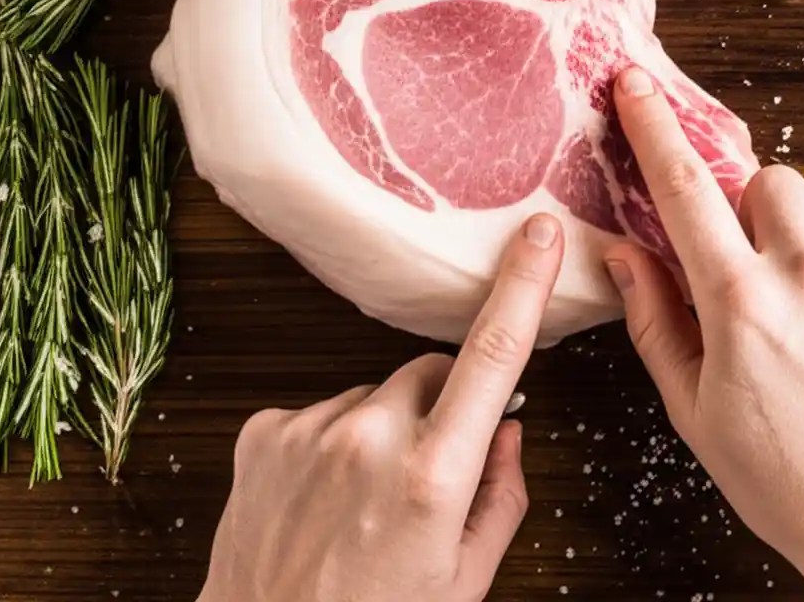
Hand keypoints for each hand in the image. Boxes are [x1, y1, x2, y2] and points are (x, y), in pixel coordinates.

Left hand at [197, 215, 564, 601]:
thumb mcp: (465, 578)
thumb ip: (502, 495)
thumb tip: (504, 430)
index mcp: (433, 476)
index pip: (493, 358)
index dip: (522, 287)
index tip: (539, 235)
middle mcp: (369, 439)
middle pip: (431, 373)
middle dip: (442, 406)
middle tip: (429, 473)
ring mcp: (311, 429)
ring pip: (376, 394)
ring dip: (384, 428)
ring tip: (363, 501)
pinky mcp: (264, 430)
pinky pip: (323, 411)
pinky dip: (334, 441)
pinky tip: (322, 496)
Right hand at [604, 68, 803, 600]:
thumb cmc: (782, 479)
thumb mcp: (694, 409)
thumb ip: (654, 320)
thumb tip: (622, 253)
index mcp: (739, 303)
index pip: (684, 191)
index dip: (653, 131)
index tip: (636, 88)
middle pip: (770, 181)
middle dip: (753, 208)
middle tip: (753, 266)